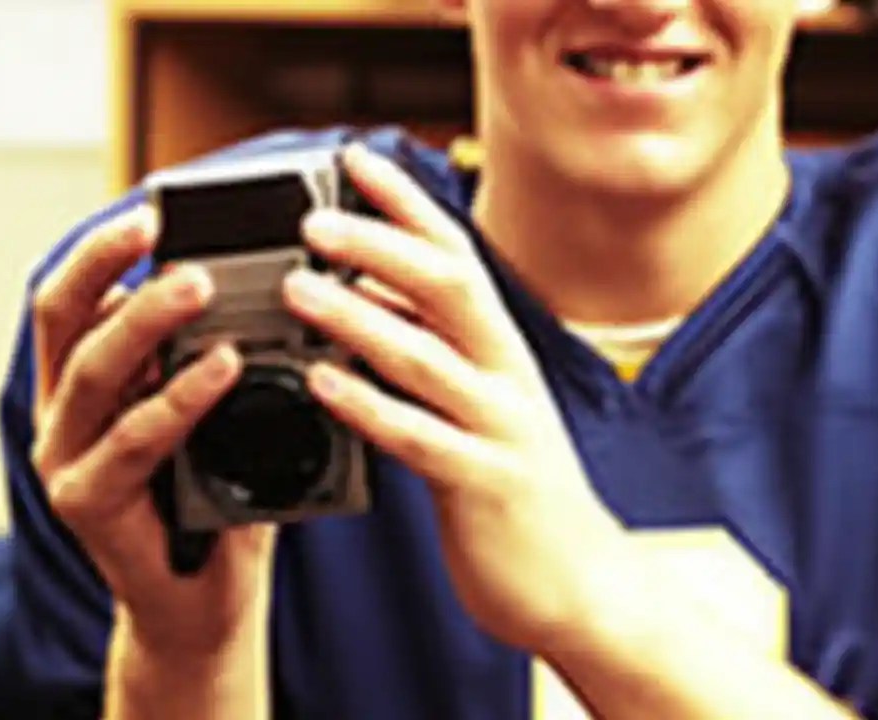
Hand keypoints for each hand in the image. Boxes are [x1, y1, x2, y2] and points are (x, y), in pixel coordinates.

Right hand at [29, 206, 275, 660]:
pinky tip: (222, 367)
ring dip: (147, 322)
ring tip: (196, 285)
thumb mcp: (225, 414)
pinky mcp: (89, 504)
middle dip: (106, 262)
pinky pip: (134, 440)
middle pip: (65, 317)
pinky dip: (178, 399)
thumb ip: (227, 356)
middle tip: (158, 228)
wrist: (208, 602)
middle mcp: (67, 413)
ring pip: (95, 371)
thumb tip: (293, 287)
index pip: (78, 297)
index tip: (152, 208)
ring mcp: (69, 459)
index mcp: (91, 381)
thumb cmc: (221, 499)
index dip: (104, 248)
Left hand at [287, 144, 630, 651]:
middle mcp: (506, 376)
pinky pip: (421, 438)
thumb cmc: (515, 490)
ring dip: (358, 317)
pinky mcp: (486, 485)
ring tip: (297, 289)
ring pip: (428, 356)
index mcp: (501, 351)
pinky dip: (370, 405)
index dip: (407, 203)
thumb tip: (362, 300)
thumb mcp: (479, 406)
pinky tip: (322, 383)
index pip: (455, 255)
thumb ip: (430, 352)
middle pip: (449, 288)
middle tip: (316, 219)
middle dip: (382, 245)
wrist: (579, 583)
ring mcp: (501, 429)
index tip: (355, 159)